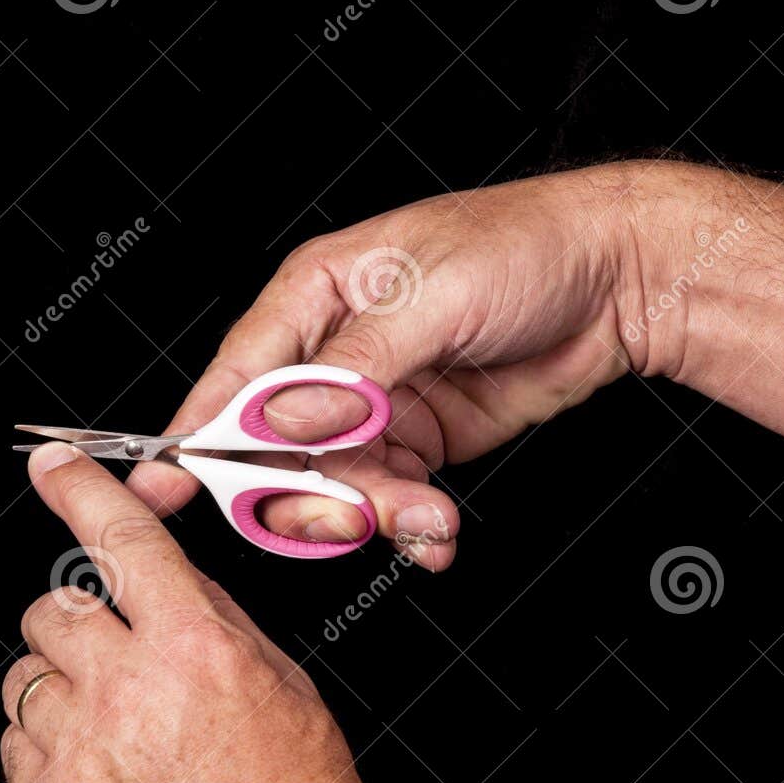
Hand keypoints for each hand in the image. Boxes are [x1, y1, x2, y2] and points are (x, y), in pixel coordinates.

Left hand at [2, 441, 394, 782]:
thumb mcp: (279, 685)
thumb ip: (212, 622)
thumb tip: (166, 581)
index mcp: (192, 651)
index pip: (122, 542)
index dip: (80, 490)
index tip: (52, 465)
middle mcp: (126, 696)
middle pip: (52, 613)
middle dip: (78, 628)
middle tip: (113, 662)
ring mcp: (78, 760)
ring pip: (26, 684)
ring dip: (60, 695)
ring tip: (114, 735)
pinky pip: (16, 753)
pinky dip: (46, 755)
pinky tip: (98, 778)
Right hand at [127, 163, 645, 568]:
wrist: (619, 280)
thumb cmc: (524, 248)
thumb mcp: (431, 296)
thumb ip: (353, 367)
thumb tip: (280, 420)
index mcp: (315, 294)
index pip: (238, 374)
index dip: (198, 434)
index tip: (164, 486)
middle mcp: (334, 351)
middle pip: (276, 446)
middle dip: (310, 492)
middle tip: (351, 516)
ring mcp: (374, 401)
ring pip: (335, 483)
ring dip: (375, 513)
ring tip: (428, 517)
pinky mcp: (418, 440)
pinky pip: (387, 497)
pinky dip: (409, 525)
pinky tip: (438, 534)